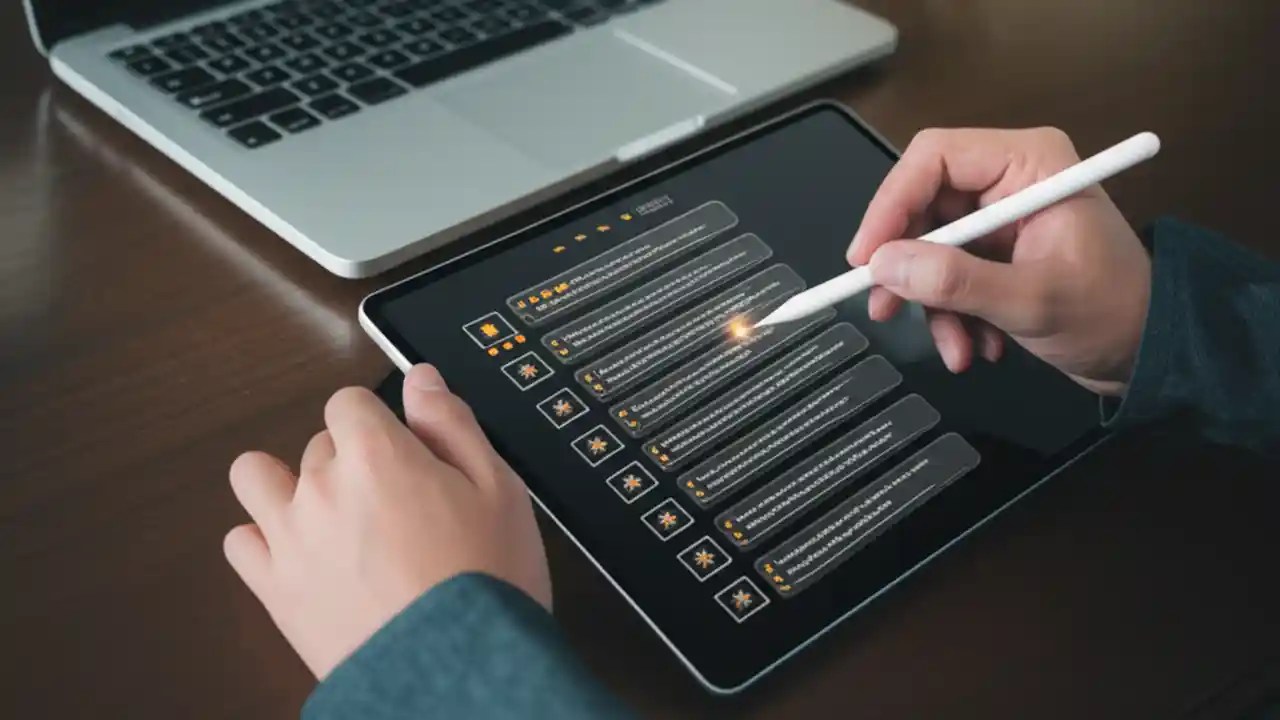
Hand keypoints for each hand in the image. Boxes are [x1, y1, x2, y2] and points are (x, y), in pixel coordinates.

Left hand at [223, 364, 550, 678]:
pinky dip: (264, 541)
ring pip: (257, 477)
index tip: (408, 456)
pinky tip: (305, 556)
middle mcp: (321, 486)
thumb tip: (421, 377)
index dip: (381, 424)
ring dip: (287, 485)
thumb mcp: (500, 489)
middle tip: (398, 506)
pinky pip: (240, 542)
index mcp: (377, 453)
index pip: (350, 401)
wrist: (458, 675)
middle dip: (352, 461)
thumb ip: (453, 424)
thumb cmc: (487, 581)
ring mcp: (289, 538)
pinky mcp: (273, 589)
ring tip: (331, 517)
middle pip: (318, 443)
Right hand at [847, 127, 1151, 395]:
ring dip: (933, 303)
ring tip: (956, 348)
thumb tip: (885, 266)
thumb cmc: (1112, 314)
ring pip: (929, 247)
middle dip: (908, 266)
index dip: (890, 204)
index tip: (867, 258)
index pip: (933, 158)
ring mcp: (1002, 216)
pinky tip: (976, 346)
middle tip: (883, 308)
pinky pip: (946, 273)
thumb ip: (955, 281)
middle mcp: (1011, 179)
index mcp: (1030, 163)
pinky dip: (951, 314)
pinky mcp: (996, 250)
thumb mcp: (1030, 301)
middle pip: (923, 204)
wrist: (1150, 353)